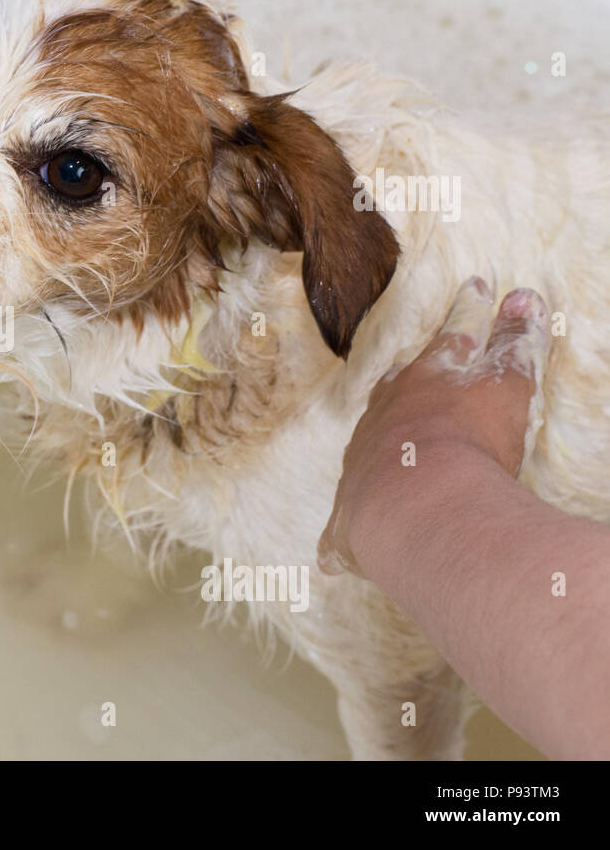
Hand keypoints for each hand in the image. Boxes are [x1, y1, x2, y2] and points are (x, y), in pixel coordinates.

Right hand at [318, 278, 551, 576]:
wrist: (409, 503)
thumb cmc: (375, 518)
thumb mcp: (349, 533)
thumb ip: (344, 541)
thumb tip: (328, 560)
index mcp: (373, 435)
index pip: (385, 405)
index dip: (395, 393)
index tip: (398, 380)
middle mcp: (403, 402)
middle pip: (421, 366)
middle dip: (441, 344)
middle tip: (452, 323)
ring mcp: (447, 387)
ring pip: (465, 343)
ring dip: (481, 317)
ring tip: (507, 297)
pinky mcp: (494, 383)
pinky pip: (510, 348)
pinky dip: (521, 327)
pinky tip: (528, 304)